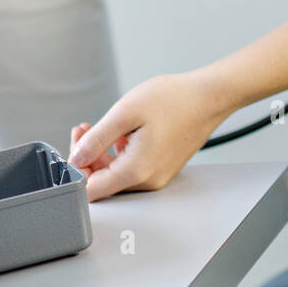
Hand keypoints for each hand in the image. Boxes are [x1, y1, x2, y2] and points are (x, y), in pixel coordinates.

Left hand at [67, 71, 231, 201]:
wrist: (210, 96)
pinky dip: (121, 152)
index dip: (77, 168)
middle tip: (85, 129)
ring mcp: (158, 175)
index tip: (77, 143)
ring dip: (103, 153)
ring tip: (101, 126)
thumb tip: (76, 157)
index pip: (90, 190)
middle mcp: (148, 180)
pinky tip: (123, 132)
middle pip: (103, 182)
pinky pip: (133, 168)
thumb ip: (96, 139)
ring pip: (117, 174)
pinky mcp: (163, 167)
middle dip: (88, 156)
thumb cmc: (175, 100)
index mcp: (136, 171)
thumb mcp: (125, 112)